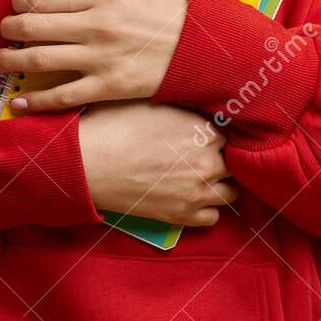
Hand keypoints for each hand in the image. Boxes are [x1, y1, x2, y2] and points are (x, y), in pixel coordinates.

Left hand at [0, 0, 187, 111]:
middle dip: (9, 28)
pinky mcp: (108, 87)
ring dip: (12, 60)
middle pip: (33, 26)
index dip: (20, 0)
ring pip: (39, 60)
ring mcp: (99, 58)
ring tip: (0, 60)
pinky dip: (36, 101)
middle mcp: (94, 25)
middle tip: (5, 30)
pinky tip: (19, 102)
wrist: (203, 45)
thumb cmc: (168, 9)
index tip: (17, 3)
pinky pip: (62, 96)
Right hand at [77, 100, 238, 228]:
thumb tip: (195, 109)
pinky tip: (193, 198)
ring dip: (220, 184)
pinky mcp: (182, 215)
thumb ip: (183, 109)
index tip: (203, 137)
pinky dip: (207, 209)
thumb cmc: (115, 127)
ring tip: (201, 178)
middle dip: (219, 159)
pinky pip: (212, 217)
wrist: (89, 163)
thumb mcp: (152, 103)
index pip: (228, 134)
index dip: (214, 135)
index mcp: (204, 131)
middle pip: (231, 162)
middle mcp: (209, 162)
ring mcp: (198, 192)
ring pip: (230, 192)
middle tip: (200, 157)